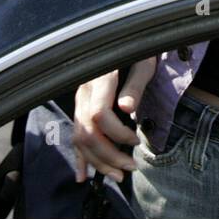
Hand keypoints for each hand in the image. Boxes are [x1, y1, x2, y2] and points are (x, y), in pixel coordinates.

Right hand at [71, 57, 157, 183]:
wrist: (125, 43)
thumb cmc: (138, 52)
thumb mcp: (142, 63)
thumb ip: (134, 85)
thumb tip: (127, 108)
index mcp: (99, 79)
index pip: (98, 115)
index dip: (116, 133)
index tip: (135, 140)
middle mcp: (84, 92)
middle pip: (87, 132)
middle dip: (107, 156)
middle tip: (130, 168)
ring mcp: (80, 101)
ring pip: (80, 138)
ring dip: (98, 161)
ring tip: (117, 175)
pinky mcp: (81, 108)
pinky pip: (76, 136)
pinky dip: (80, 157)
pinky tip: (83, 175)